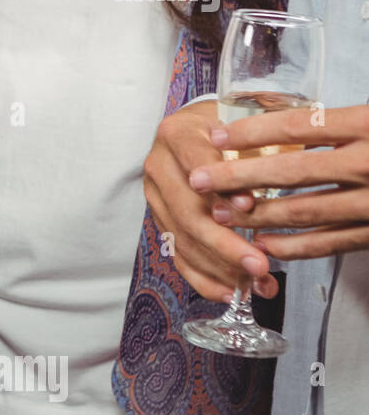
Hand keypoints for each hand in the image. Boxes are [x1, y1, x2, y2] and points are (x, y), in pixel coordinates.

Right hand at [142, 100, 275, 302]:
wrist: (203, 127)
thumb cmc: (233, 125)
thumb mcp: (246, 122)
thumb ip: (255, 145)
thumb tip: (259, 194)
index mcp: (177, 134)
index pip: (196, 163)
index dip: (221, 187)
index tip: (250, 206)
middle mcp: (158, 165)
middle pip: (187, 210)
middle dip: (224, 243)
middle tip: (259, 264)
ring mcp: (156, 195)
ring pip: (183, 238)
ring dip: (220, 267)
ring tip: (257, 283)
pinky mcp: (161, 219)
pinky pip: (177, 254)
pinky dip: (204, 278)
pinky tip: (230, 292)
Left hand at [189, 105, 368, 259]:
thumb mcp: (368, 120)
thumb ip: (329, 124)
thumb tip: (269, 123)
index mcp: (366, 126)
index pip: (297, 126)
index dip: (251, 132)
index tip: (215, 136)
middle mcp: (368, 164)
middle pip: (291, 171)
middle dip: (237, 177)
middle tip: (198, 180)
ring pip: (302, 211)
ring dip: (255, 215)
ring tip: (219, 214)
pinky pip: (326, 243)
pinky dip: (290, 246)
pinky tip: (263, 243)